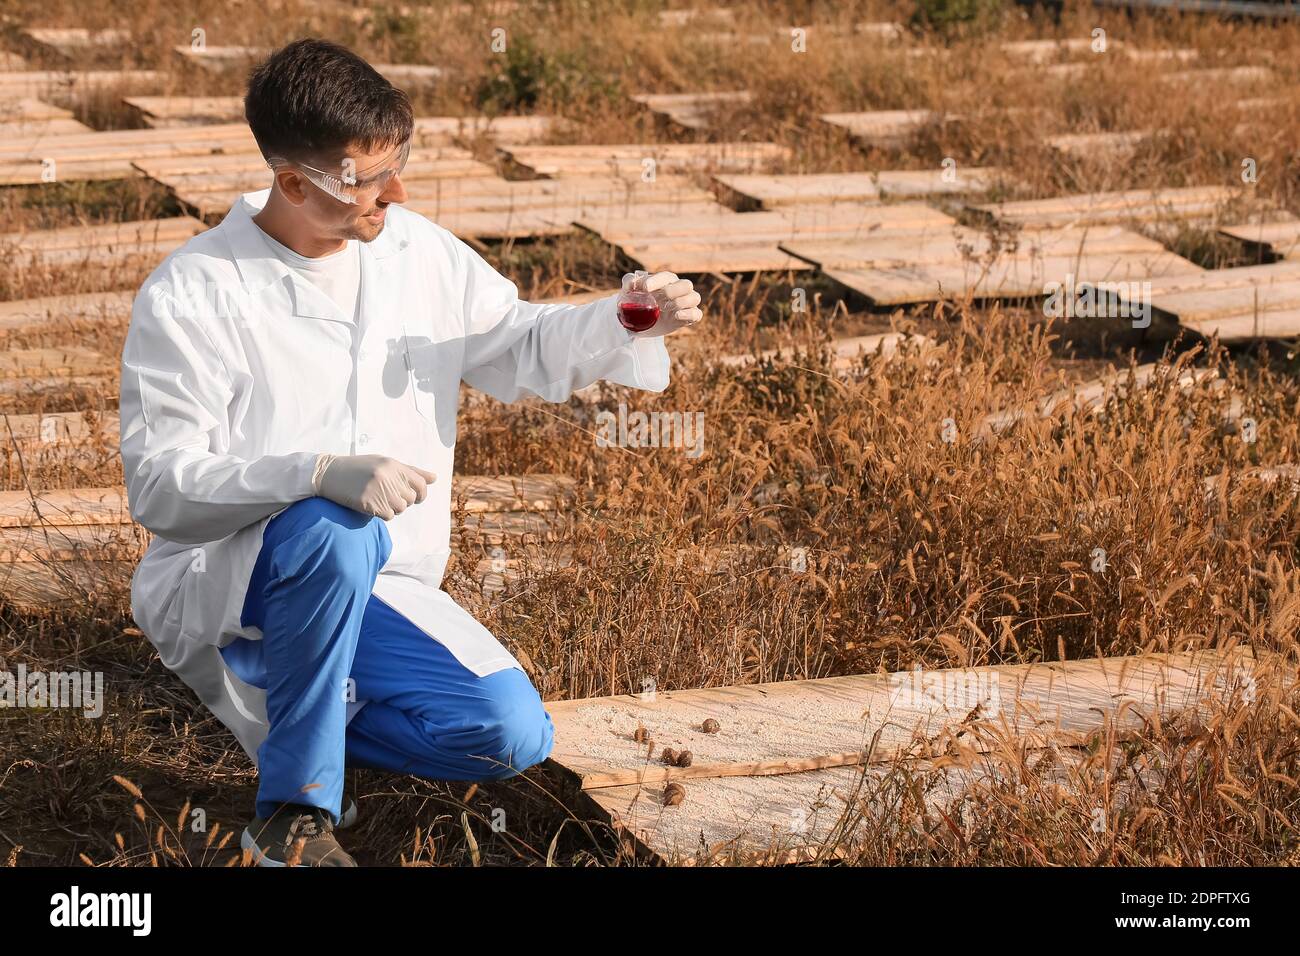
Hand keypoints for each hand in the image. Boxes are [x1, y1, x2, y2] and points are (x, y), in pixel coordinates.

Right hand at [314, 453, 436, 519]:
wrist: (328, 474)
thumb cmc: (359, 468)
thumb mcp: (384, 463)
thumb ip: (410, 471)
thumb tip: (434, 478)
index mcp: (393, 465)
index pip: (421, 484)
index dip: (421, 493)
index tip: (414, 497)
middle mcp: (388, 476)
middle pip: (410, 499)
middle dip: (402, 501)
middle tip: (387, 496)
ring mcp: (379, 490)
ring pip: (400, 509)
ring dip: (392, 509)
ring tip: (379, 500)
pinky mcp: (368, 503)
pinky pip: (387, 516)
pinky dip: (382, 514)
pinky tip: (371, 505)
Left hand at [622, 271, 702, 337]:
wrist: (641, 324)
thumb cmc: (638, 303)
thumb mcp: (628, 293)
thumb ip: (629, 283)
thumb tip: (631, 283)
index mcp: (666, 281)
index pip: (666, 277)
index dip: (657, 281)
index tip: (645, 288)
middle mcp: (679, 289)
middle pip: (686, 284)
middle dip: (672, 291)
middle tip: (658, 301)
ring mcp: (685, 304)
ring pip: (695, 297)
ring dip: (681, 302)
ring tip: (666, 309)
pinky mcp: (688, 317)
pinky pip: (697, 314)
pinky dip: (689, 314)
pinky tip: (677, 316)